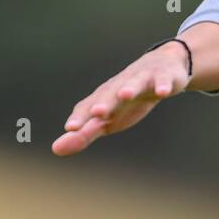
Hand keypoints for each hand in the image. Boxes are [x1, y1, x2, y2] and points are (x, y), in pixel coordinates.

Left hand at [52, 44, 190, 156]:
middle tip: (96, 112)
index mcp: (103, 98)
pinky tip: (162, 92)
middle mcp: (118, 86)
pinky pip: (163, 81)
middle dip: (103, 102)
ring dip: (129, 88)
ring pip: (134, 83)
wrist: (160, 69)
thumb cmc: (127, 100)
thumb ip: (84, 134)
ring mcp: (141, 79)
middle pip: (109, 94)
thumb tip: (55, 149)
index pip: (88, 107)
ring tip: (125, 95)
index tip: (71, 128)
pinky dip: (162, 85)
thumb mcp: (106, 120)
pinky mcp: (163, 77)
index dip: (81, 117)